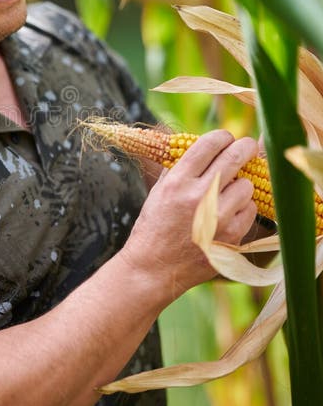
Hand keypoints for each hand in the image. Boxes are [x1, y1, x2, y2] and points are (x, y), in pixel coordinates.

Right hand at [123, 130, 257, 298]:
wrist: (154, 268)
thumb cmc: (155, 226)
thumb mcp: (160, 191)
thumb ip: (181, 167)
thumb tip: (204, 145)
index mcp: (178, 182)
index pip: (210, 144)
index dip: (222, 136)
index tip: (225, 138)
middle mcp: (199, 197)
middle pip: (236, 157)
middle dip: (245, 147)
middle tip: (246, 146)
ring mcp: (218, 218)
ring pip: (247, 184)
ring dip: (240, 184)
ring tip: (228, 192)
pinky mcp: (231, 236)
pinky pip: (250, 210)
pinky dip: (242, 208)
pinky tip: (228, 213)